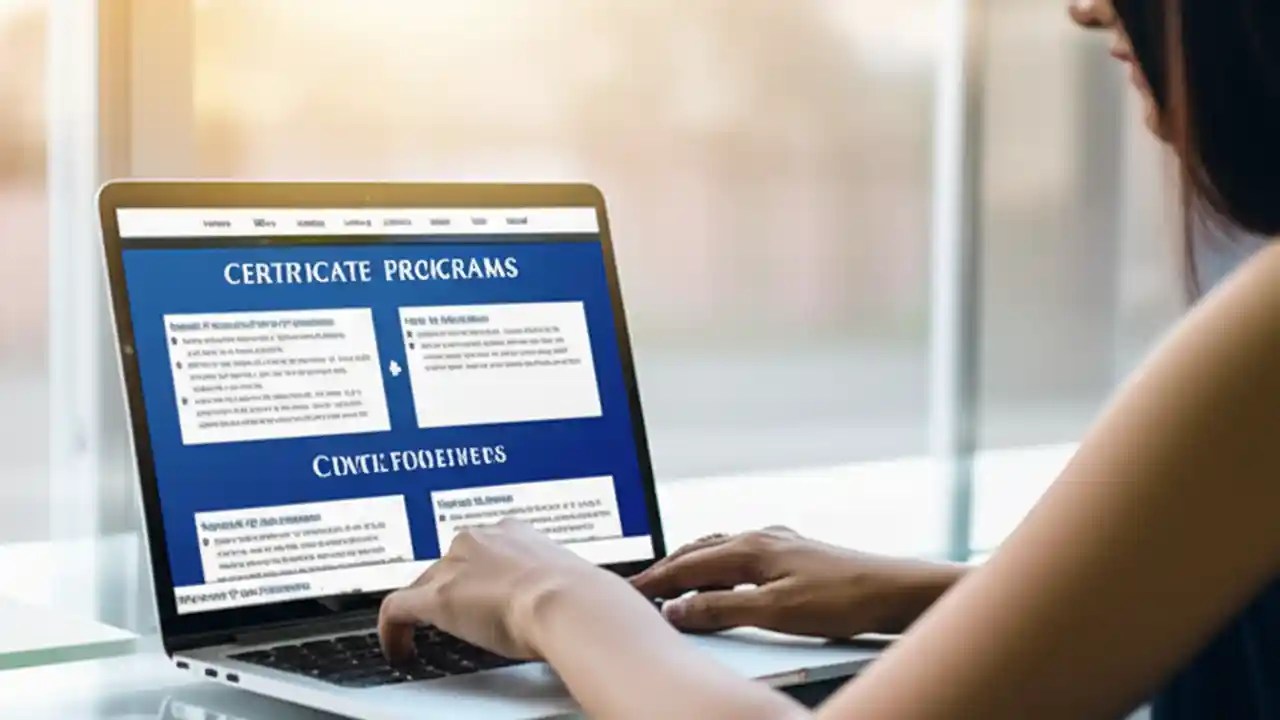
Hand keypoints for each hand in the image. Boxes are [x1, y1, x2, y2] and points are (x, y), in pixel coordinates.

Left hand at [378, 519, 625, 663]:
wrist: (571, 604)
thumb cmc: (583, 598)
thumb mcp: (569, 583)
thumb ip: (560, 586)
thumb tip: (585, 604)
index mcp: (515, 532)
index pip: (480, 549)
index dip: (476, 573)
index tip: (481, 594)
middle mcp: (481, 541)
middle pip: (447, 564)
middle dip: (449, 590)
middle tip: (457, 623)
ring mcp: (456, 568)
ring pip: (424, 583)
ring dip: (424, 609)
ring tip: (424, 637)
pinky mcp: (437, 597)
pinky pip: (397, 609)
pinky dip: (391, 631)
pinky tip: (397, 649)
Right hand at [631, 527, 964, 637]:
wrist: (894, 589)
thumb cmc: (841, 599)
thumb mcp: (774, 612)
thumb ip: (721, 610)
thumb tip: (676, 610)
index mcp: (749, 548)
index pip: (686, 565)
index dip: (654, 581)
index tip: (628, 592)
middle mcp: (760, 538)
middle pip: (698, 552)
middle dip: (667, 570)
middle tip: (640, 588)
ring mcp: (778, 543)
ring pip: (719, 551)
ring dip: (691, 566)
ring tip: (672, 583)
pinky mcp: (794, 554)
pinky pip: (740, 555)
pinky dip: (718, 567)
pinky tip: (723, 577)